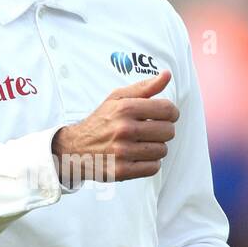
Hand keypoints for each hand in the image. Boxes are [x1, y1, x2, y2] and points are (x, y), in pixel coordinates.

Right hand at [51, 69, 178, 183]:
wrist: (76, 148)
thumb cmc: (100, 121)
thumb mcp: (117, 99)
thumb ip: (144, 87)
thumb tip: (166, 75)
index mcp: (125, 108)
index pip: (167, 110)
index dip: (172, 113)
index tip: (166, 116)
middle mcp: (124, 129)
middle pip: (168, 131)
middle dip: (163, 130)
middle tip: (151, 131)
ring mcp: (122, 152)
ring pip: (162, 150)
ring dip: (156, 148)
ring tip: (142, 144)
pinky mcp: (122, 171)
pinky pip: (154, 168)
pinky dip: (150, 163)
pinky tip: (139, 157)